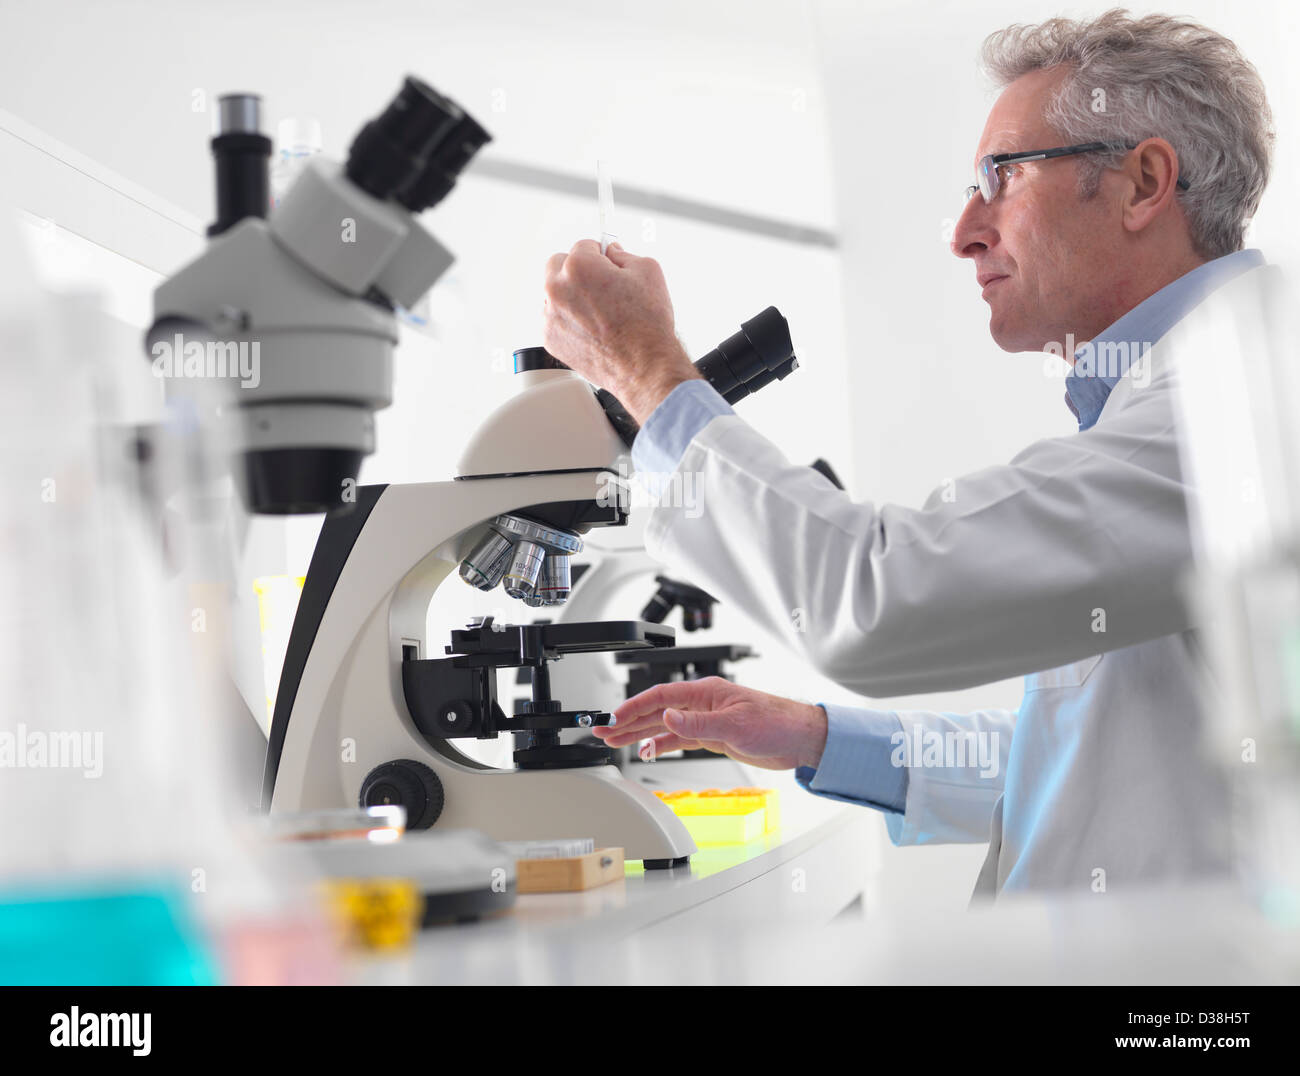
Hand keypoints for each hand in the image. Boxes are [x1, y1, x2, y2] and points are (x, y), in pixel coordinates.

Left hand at [542, 239, 700, 423]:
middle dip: (578, 269)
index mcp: (578, 266)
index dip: (600, 254)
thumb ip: (624, 254)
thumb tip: (612, 252)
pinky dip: (569, 321)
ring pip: (555, 294)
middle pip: (559, 264)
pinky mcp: (550, 339)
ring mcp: (550, 316)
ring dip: (571, 296)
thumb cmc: (646, 325)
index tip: (606, 262)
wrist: (644, 366)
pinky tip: (592, 329)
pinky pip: (555, 319)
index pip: (583, 245)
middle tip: (600, 284)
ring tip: (599, 312)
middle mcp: (557, 289)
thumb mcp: (647, 272)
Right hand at [592, 676, 828, 770]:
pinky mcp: (714, 736)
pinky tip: (647, 750)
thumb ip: (699, 724)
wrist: (801, 739)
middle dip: (628, 721)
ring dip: (640, 734)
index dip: (634, 706)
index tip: (614, 717)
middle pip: (657, 710)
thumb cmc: (777, 722)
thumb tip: (668, 718)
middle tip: (603, 731)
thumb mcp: (736, 725)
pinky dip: (662, 745)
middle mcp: (703, 704)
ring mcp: (707, 720)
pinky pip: (680, 739)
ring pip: (665, 726)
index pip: (661, 696)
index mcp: (706, 692)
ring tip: (615, 741)